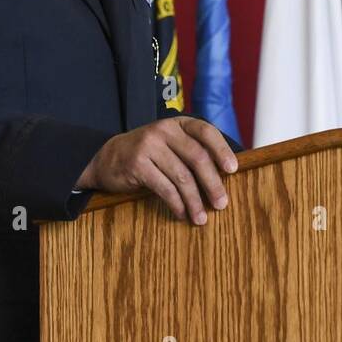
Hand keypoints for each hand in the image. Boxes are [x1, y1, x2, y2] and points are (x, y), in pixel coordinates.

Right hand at [76, 116, 236, 224]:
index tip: (233, 170)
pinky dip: (176, 204)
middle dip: (212, 183)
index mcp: (178, 123)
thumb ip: (192, 150)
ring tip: (201, 218)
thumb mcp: (170, 143)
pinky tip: (182, 214)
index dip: (222, 150)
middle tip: (222, 204)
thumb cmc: (149, 153)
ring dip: (194, 201)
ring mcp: (149, 146)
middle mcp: (164, 130)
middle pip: (197, 157)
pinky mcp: (137, 164)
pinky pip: (164, 188)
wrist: (108, 158)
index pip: (206, 131)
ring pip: (181, 176)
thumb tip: (226, 174)